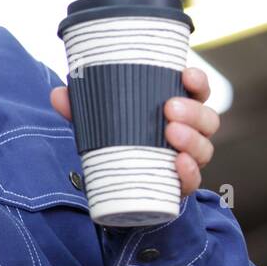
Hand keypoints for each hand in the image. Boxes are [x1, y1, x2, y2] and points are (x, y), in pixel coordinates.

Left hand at [50, 66, 219, 197]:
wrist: (122, 190)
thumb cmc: (120, 143)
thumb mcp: (101, 124)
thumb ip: (81, 109)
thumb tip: (59, 94)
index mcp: (177, 111)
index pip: (198, 92)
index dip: (198, 82)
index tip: (187, 75)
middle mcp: (190, 133)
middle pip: (207, 119)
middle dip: (193, 112)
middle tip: (169, 108)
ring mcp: (188, 159)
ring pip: (205, 148)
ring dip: (192, 139)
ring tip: (171, 133)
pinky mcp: (180, 185)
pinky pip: (193, 180)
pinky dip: (189, 172)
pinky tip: (179, 163)